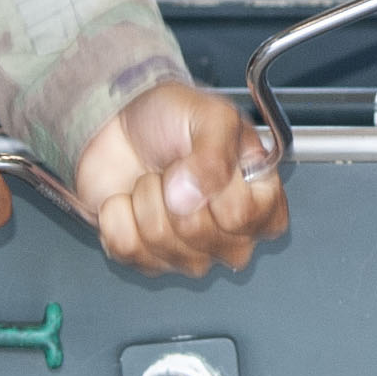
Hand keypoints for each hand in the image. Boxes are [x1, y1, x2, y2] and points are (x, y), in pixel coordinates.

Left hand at [73, 82, 286, 275]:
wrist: (119, 122)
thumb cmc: (173, 118)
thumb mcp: (211, 116)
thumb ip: (215, 153)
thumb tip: (191, 199)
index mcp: (259, 200)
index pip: (243, 216)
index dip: (215, 187)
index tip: (205, 158)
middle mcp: (231, 236)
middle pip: (201, 235)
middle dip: (173, 190)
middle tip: (174, 167)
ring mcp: (190, 253)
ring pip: (161, 243)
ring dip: (144, 199)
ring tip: (152, 179)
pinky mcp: (148, 259)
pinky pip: (128, 250)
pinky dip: (117, 216)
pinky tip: (128, 199)